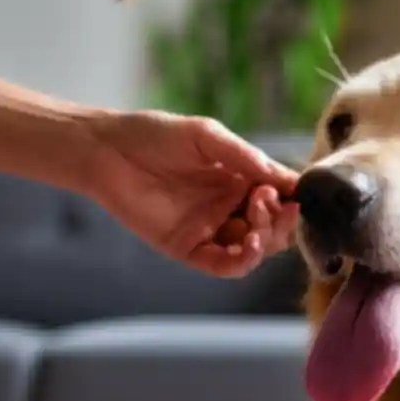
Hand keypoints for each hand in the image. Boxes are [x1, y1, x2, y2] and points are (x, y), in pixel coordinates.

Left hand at [80, 110, 300, 276]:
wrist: (107, 151)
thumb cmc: (155, 135)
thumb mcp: (207, 136)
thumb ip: (245, 157)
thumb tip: (287, 179)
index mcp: (239, 179)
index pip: (279, 197)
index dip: (291, 200)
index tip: (292, 194)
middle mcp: (229, 207)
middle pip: (272, 229)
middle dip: (279, 221)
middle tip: (265, 203)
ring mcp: (210, 229)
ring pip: (252, 250)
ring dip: (264, 242)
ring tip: (257, 226)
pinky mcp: (188, 248)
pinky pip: (222, 264)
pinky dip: (241, 261)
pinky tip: (248, 248)